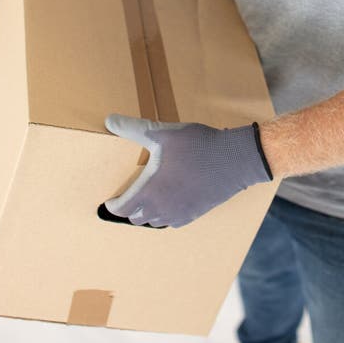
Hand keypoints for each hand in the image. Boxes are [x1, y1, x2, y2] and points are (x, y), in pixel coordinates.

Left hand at [103, 115, 272, 228]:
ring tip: (147, 198)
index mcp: (149, 192)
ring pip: (154, 222)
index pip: (121, 209)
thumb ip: (132, 128)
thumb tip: (110, 120)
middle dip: (128, 208)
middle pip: (136, 218)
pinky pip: (172, 222)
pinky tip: (169, 202)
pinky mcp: (194, 214)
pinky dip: (165, 215)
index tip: (109, 200)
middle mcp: (162, 208)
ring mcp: (179, 213)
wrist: (234, 160)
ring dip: (147, 213)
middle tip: (128, 195)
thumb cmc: (197, 145)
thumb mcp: (162, 133)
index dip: (112, 205)